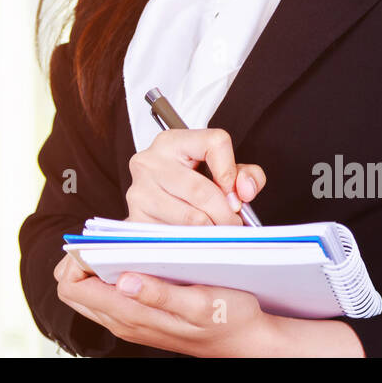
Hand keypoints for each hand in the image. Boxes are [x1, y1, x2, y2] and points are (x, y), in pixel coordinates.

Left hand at [55, 260, 272, 355]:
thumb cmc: (230, 318)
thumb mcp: (200, 302)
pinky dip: (113, 275)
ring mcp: (130, 321)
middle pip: (74, 290)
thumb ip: (159, 293)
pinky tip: (138, 260)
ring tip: (125, 247)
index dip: (76, 261)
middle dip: (80, 262)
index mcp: (132, 316)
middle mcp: (124, 321)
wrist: (248, 340)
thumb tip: (123, 279)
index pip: (72, 287)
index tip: (98, 241)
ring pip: (89, 292)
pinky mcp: (141, 317)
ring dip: (98, 267)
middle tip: (107, 241)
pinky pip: (109, 295)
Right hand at [125, 126, 264, 224]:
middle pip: (201, 190)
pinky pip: (176, 236)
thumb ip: (245, 174)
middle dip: (225, 213)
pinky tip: (196, 237)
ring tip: (218, 231)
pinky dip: (193, 241)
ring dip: (212, 230)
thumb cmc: (190, 182)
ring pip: (190, 217)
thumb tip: (245, 190)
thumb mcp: (219, 170)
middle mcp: (150, 161)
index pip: (214, 143)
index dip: (231, 172)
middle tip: (234, 224)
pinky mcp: (136, 218)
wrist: (156, 200)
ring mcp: (139, 190)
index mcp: (172, 141)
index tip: (235, 194)